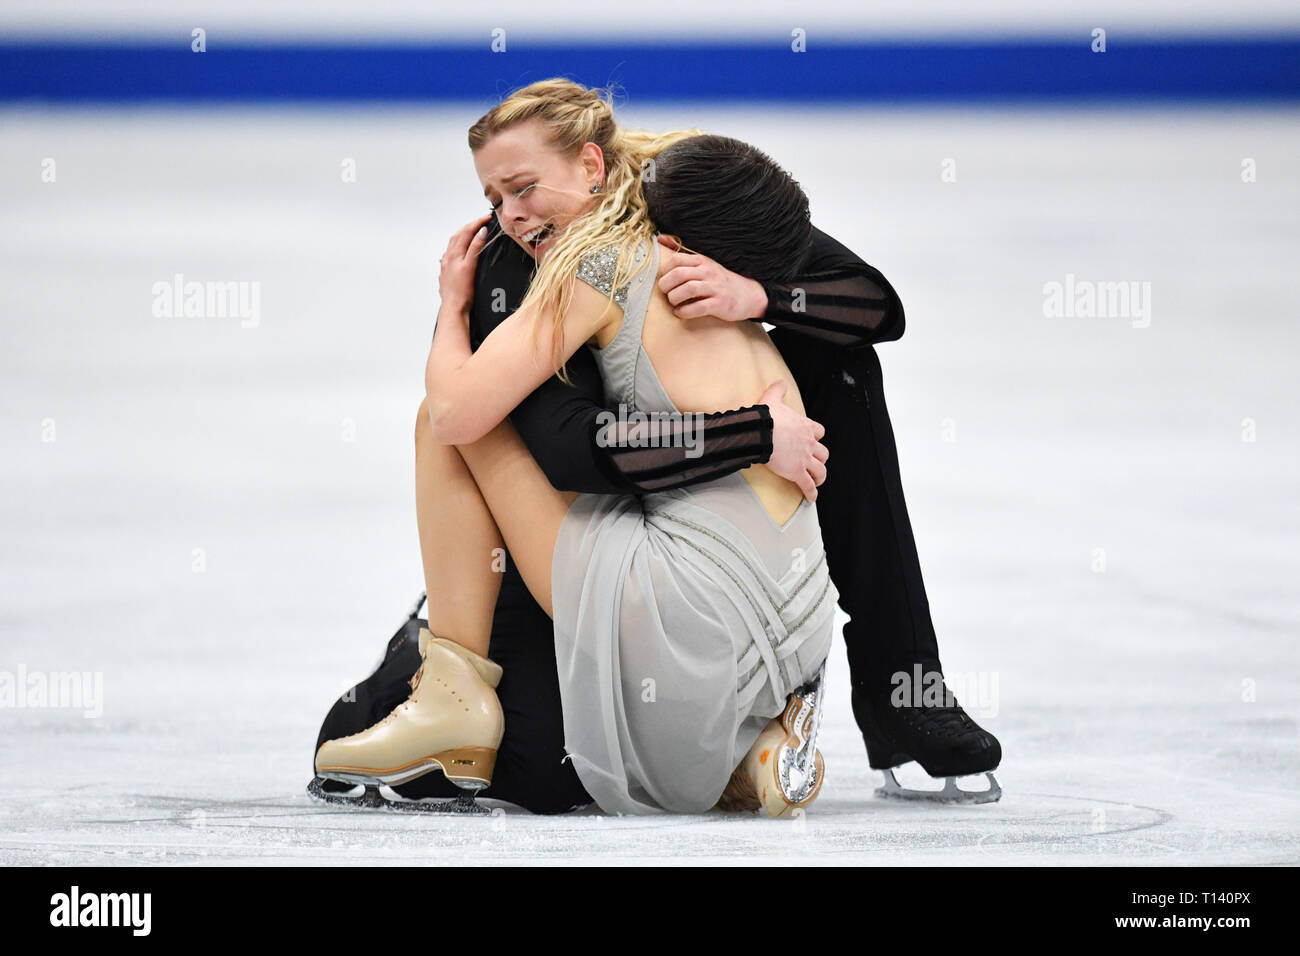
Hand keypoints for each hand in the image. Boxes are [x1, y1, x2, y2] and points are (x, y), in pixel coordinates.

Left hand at [438, 213, 490, 313]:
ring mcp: (446, 264)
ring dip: (463, 234)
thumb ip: (475, 248)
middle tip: (482, 221)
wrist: (453, 308)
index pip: (467, 232)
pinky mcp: (446, 272)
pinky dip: (458, 245)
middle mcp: (448, 257)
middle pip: (458, 235)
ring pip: (453, 243)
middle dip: (470, 226)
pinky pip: (451, 253)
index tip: (488, 218)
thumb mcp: (470, 267)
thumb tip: (481, 232)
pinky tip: (461, 249)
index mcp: (454, 254)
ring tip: (471, 230)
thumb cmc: (463, 292)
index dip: (478, 223)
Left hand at [656, 235, 767, 321]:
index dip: (665, 271)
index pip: (676, 260)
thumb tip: (660, 238)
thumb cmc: (720, 281)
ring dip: (674, 298)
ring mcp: (714, 288)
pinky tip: (680, 313)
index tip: (664, 280)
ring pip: (687, 290)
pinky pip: (697, 308)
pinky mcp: (719, 304)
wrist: (748, 295)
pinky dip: (684, 312)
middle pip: (678, 274)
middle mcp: (708, 272)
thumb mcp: (703, 264)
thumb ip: (682, 253)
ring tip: (674, 303)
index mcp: (702, 261)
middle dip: (666, 285)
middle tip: (666, 293)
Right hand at [760, 381, 827, 501]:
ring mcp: (804, 459)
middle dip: (820, 458)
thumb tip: (780, 382)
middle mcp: (809, 443)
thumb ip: (778, 390)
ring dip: (820, 476)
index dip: (816, 436)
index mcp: (805, 427)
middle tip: (815, 463)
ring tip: (817, 481)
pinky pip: (808, 485)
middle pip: (823, 453)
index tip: (813, 439)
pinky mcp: (797, 472)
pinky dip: (811, 493)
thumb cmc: (767, 418)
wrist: (762, 433)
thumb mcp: (773, 399)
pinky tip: (811, 499)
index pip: (819, 431)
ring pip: (820, 470)